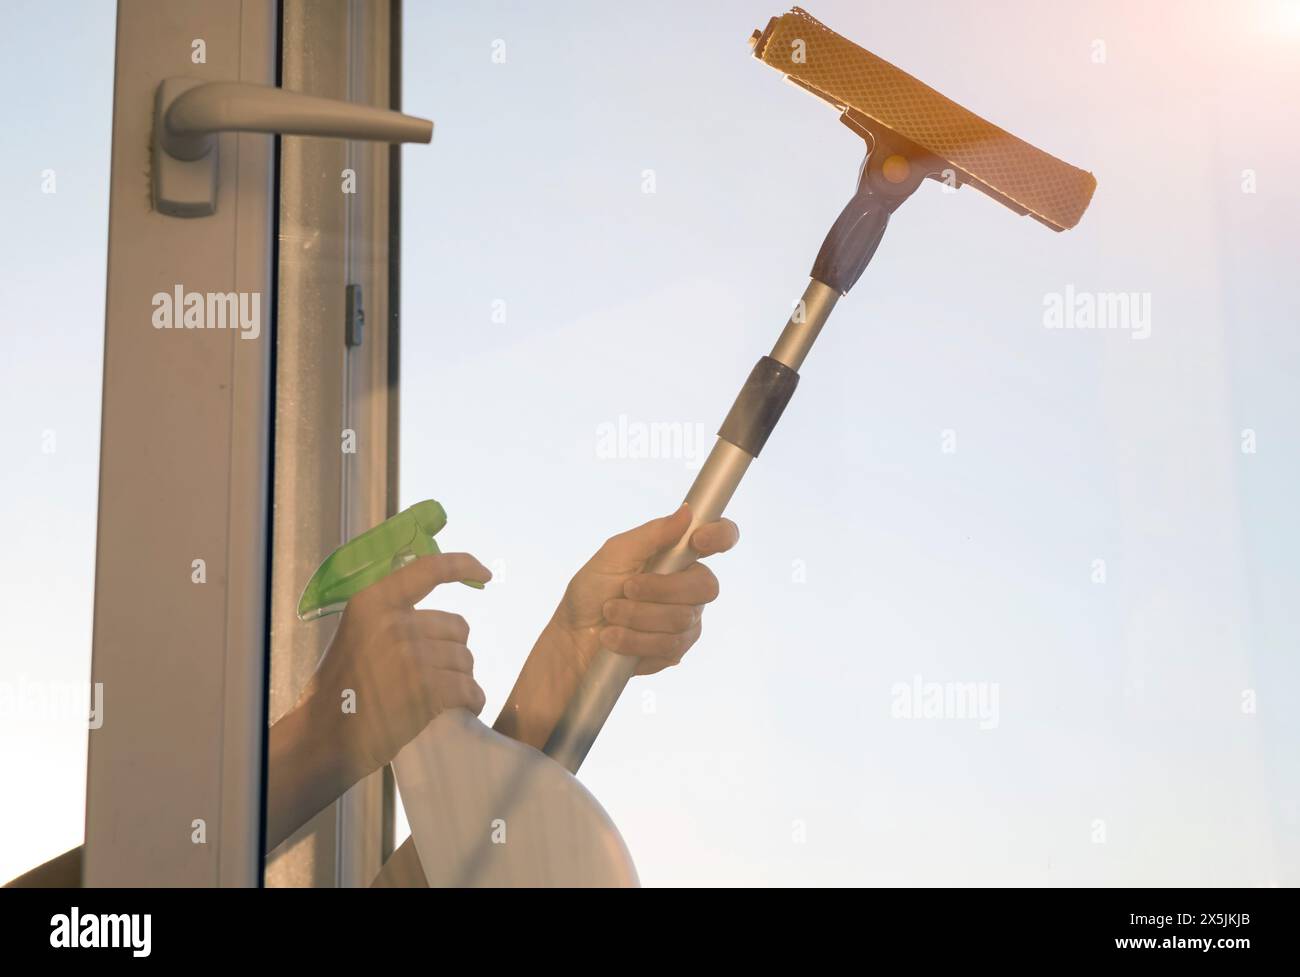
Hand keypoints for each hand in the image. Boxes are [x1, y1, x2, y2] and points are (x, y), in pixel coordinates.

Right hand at [267, 551, 489, 850]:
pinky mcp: (426, 687)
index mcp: (373, 601)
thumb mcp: (357, 634)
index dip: (463, 566)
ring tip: (439, 698)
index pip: (429, 568)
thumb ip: (391, 617)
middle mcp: (393, 621)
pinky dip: (472, 701)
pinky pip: (469, 688)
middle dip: (453, 652)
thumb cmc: (341, 689)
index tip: (485, 574)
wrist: (323, 737)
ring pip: (465, 660)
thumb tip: (437, 616)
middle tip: (433, 677)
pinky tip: (462, 710)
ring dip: (461, 680)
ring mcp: (410, 654)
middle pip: (457, 626)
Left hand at [553, 504, 740, 674]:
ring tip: (610, 615)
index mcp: (679, 555)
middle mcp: (690, 585)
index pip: (720, 537)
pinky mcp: (677, 649)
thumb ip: (653, 534)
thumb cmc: (593, 590)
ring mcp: (687, 619)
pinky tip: (615, 637)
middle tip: (626, 589)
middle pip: (706, 586)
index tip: (698, 541)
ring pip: (682, 618)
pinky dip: (634, 639)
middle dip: (659, 590)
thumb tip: (687, 512)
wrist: (574, 636)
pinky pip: (670, 645)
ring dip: (637, 616)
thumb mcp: (616, 554)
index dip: (720, 536)